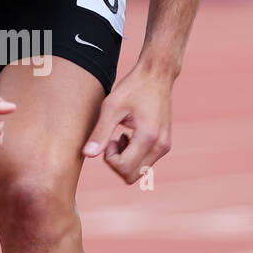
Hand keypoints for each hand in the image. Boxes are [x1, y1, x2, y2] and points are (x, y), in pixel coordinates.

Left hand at [82, 69, 171, 185]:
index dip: (109, 158)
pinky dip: (133, 156)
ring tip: (120, 136)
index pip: (124, 168)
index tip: (108, 138)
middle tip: (112, 140)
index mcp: (148, 137)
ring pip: (138, 172)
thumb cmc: (133, 88)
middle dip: (116, 163)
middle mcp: (160, 146)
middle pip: (131, 176)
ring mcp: (164, 146)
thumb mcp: (111, 106)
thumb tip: (88, 154)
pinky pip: (145, 163)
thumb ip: (100, 132)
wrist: (157, 75)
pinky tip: (129, 137)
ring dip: (124, 160)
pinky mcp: (164, 144)